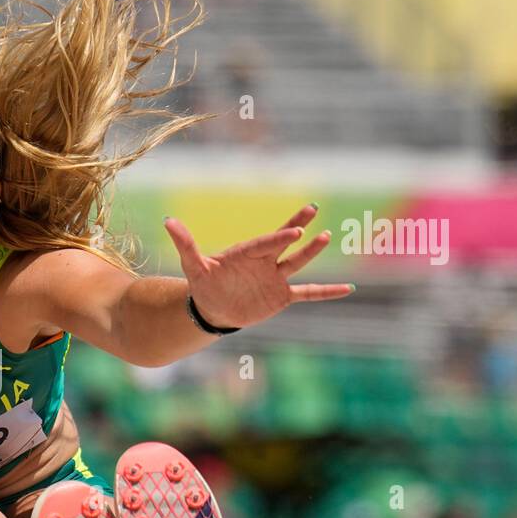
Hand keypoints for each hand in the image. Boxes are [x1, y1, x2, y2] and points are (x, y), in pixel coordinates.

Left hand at [166, 204, 353, 329]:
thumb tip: (168, 220)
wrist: (212, 307)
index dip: (280, 236)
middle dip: (296, 227)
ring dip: (311, 252)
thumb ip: (185, 243)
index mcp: (247, 252)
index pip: (266, 243)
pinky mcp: (281, 296)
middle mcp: (265, 261)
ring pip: (297, 263)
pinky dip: (327, 292)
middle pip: (284, 242)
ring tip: (326, 236)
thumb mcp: (192, 264)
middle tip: (312, 209)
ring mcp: (275, 278)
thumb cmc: (204, 283)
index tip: (297, 230)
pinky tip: (348, 290)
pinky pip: (308, 293)